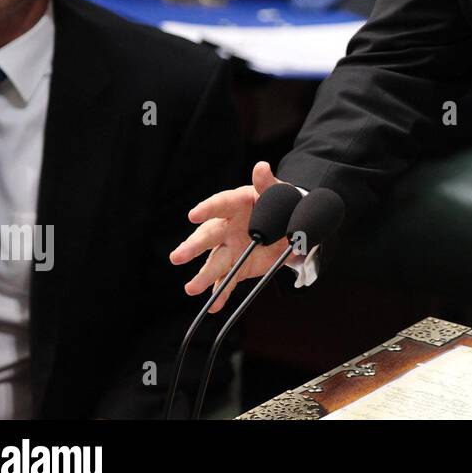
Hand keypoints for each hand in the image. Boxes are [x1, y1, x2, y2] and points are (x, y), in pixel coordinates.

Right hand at [169, 161, 290, 312]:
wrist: (293, 226)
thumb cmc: (281, 203)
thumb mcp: (279, 192)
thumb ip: (268, 184)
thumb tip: (261, 167)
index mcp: (236, 204)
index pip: (219, 204)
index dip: (208, 209)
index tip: (194, 215)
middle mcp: (227, 227)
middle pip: (208, 236)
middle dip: (194, 246)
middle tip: (178, 256)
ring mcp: (230, 248)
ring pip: (214, 262)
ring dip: (203, 276)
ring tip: (191, 289)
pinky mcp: (238, 266)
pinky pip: (228, 280)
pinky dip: (221, 293)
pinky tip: (214, 305)